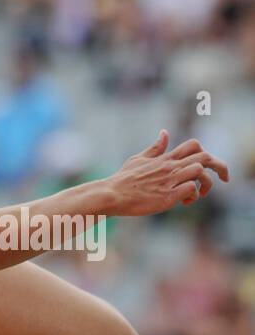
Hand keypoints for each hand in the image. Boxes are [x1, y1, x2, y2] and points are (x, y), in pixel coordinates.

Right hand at [103, 130, 228, 216]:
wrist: (110, 194)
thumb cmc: (122, 180)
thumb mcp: (138, 159)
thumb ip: (155, 148)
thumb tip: (165, 133)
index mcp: (165, 159)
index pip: (194, 146)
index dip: (207, 154)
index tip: (209, 167)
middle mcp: (170, 167)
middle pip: (205, 157)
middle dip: (220, 167)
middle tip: (223, 178)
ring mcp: (168, 181)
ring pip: (200, 172)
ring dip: (206, 184)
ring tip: (199, 194)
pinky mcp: (166, 196)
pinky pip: (190, 189)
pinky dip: (193, 195)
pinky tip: (184, 202)